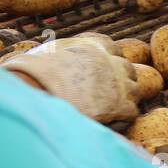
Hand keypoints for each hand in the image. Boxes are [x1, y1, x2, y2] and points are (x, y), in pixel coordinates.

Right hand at [4, 33, 139, 121]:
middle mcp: (111, 61)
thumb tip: (57, 55)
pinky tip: (106, 122)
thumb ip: (63, 52)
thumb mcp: (49, 51)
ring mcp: (119, 83)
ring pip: (134, 90)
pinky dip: (121, 118)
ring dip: (124, 98)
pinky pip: (131, 112)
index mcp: (94, 45)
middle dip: (120, 79)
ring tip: (106, 108)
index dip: (108, 60)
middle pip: (127, 69)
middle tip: (105, 93)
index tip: (99, 71)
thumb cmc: (32, 72)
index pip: (112, 48)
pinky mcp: (121, 105)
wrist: (35, 90)